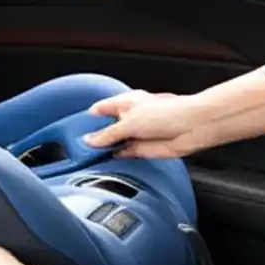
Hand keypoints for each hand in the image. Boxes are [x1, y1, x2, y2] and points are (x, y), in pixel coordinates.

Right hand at [83, 90, 205, 157]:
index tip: (73, 128)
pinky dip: (117, 157)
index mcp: (125, 103)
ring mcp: (137, 134)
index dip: (88, 117)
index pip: (101, 108)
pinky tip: (107, 161)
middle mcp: (131, 117)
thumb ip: (108, 134)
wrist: (191, 128)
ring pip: (115, 142)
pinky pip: (125, 154)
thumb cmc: (168, 114)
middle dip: (95, 135)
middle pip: (107, 127)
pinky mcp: (143, 149)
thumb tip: (91, 141)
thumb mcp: (129, 122)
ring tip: (90, 156)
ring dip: (107, 149)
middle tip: (79, 145)